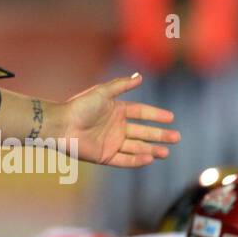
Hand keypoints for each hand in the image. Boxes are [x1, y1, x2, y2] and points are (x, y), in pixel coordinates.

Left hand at [60, 72, 179, 167]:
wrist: (61, 125)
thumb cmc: (79, 106)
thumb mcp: (102, 92)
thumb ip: (121, 85)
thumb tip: (140, 76)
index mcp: (117, 111)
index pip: (141, 113)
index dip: (156, 116)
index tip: (171, 118)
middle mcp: (116, 127)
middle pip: (143, 132)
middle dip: (160, 135)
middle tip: (176, 137)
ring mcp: (112, 143)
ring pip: (137, 147)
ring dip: (152, 149)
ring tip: (167, 152)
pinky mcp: (105, 156)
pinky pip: (125, 160)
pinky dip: (137, 160)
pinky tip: (150, 158)